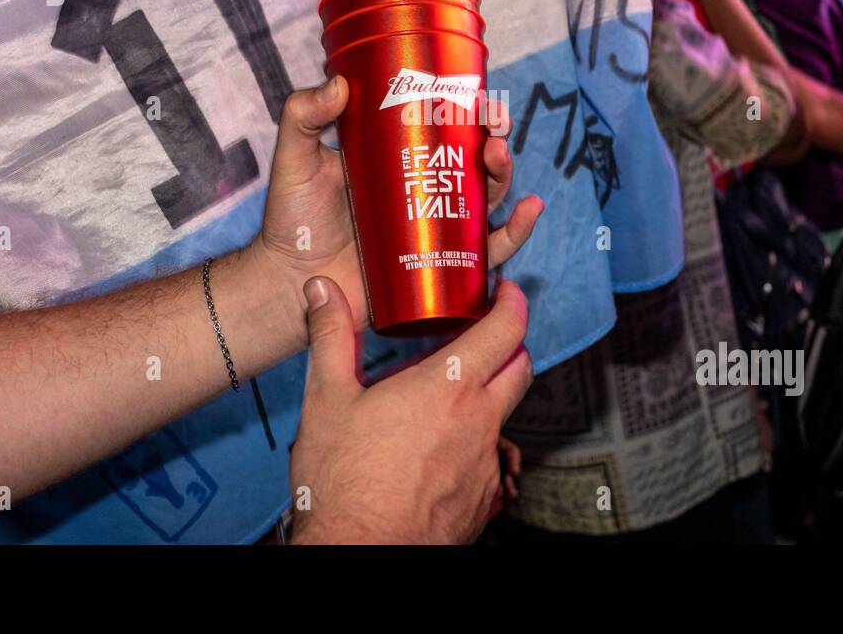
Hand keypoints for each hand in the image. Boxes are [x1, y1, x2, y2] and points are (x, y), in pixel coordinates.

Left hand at [255, 75, 544, 340]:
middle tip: (493, 132)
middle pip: (475, 162)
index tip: (483, 98)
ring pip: (488, 200)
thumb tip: (340, 83)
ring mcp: (436, 231)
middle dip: (495, 142)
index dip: (472, 112)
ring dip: (506, 177)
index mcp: (399, 160)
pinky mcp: (442, 268)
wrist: (289, 285)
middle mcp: (424, 192)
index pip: (445, 130)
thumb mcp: (295, 159)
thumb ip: (303, 115)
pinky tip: (528, 213)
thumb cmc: (292, 222)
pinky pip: (489, 252)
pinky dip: (516, 232)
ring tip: (498, 160)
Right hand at [289, 276, 532, 543]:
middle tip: (482, 337)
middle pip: (520, 369)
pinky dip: (471, 446)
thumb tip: (322, 290)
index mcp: (448, 387)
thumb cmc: (343, 482)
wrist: (358, 553)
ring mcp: (486, 463)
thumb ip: (331, 336)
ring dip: (484, 400)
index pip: (506, 331)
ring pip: (502, 417)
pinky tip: (434, 452)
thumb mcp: (327, 399)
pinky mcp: (483, 499)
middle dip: (510, 345)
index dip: (513, 303)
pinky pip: (488, 460)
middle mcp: (479, 422)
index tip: (505, 293)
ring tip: (441, 403)